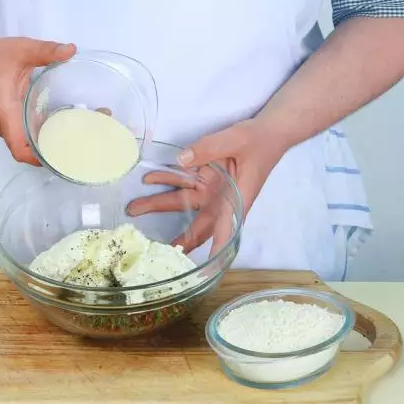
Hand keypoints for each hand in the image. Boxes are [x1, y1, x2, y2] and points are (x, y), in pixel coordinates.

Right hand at [0, 37, 75, 164]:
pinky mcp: (9, 120)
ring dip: (42, 147)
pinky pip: (23, 136)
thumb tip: (71, 50)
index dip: (36, 158)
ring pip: (23, 145)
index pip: (18, 148)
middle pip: (23, 151)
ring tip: (69, 143)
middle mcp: (4, 123)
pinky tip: (58, 130)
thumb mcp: (23, 49)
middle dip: (46, 154)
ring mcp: (5, 124)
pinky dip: (38, 137)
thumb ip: (47, 50)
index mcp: (6, 111)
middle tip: (72, 150)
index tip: (57, 155)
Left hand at [126, 119, 287, 253]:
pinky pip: (181, 181)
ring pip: (181, 202)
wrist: (269, 131)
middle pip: (197, 224)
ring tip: (133, 208)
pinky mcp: (204, 177)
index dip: (215, 251)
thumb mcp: (237, 140)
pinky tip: (149, 178)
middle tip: (155, 250)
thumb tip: (182, 160)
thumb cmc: (260, 141)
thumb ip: (209, 148)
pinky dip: (165, 179)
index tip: (205, 271)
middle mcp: (222, 200)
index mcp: (237, 200)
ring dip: (157, 203)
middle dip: (176, 238)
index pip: (225, 231)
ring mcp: (211, 189)